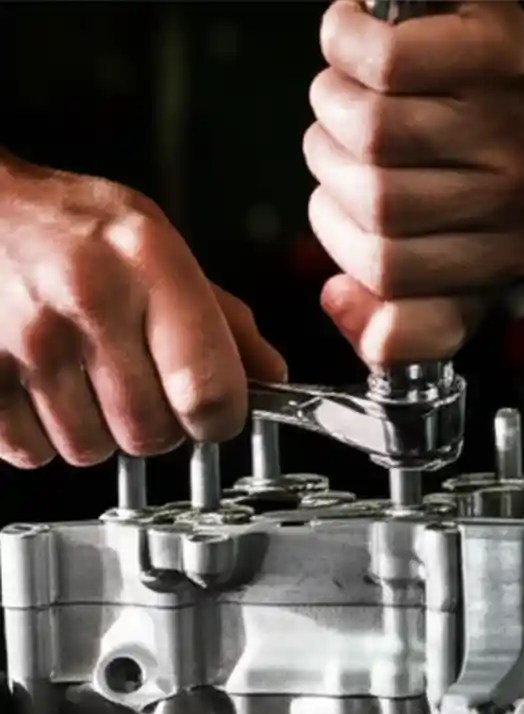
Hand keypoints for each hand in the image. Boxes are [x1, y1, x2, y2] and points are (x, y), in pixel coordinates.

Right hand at [0, 153, 285, 467]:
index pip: (208, 389)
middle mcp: (88, 300)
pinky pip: (31, 451)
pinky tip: (43, 388)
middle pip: (151, 432)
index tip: (218, 415)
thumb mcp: (160, 244)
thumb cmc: (70, 225)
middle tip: (144, 388)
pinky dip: (41, 435)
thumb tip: (270, 378)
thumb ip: (222, 315)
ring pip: (91, 449)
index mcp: (149, 264)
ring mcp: (26, 340)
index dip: (222, 419)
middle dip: (158, 426)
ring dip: (98, 432)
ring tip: (86, 378)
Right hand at [305, 0, 523, 366]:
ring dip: (337, 105)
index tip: (350, 222)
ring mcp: (519, 120)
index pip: (396, 292)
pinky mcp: (500, 50)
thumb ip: (391, 305)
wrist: (465, 32)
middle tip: (350, 144)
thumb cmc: (448, 134)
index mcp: (513, 251)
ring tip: (360, 93)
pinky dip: (348, 46)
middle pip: (376, 210)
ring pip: (372, 134)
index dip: (348, 254)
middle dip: (336, 171)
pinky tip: (362, 44)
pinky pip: (387, 63)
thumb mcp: (428, 238)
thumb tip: (343, 306)